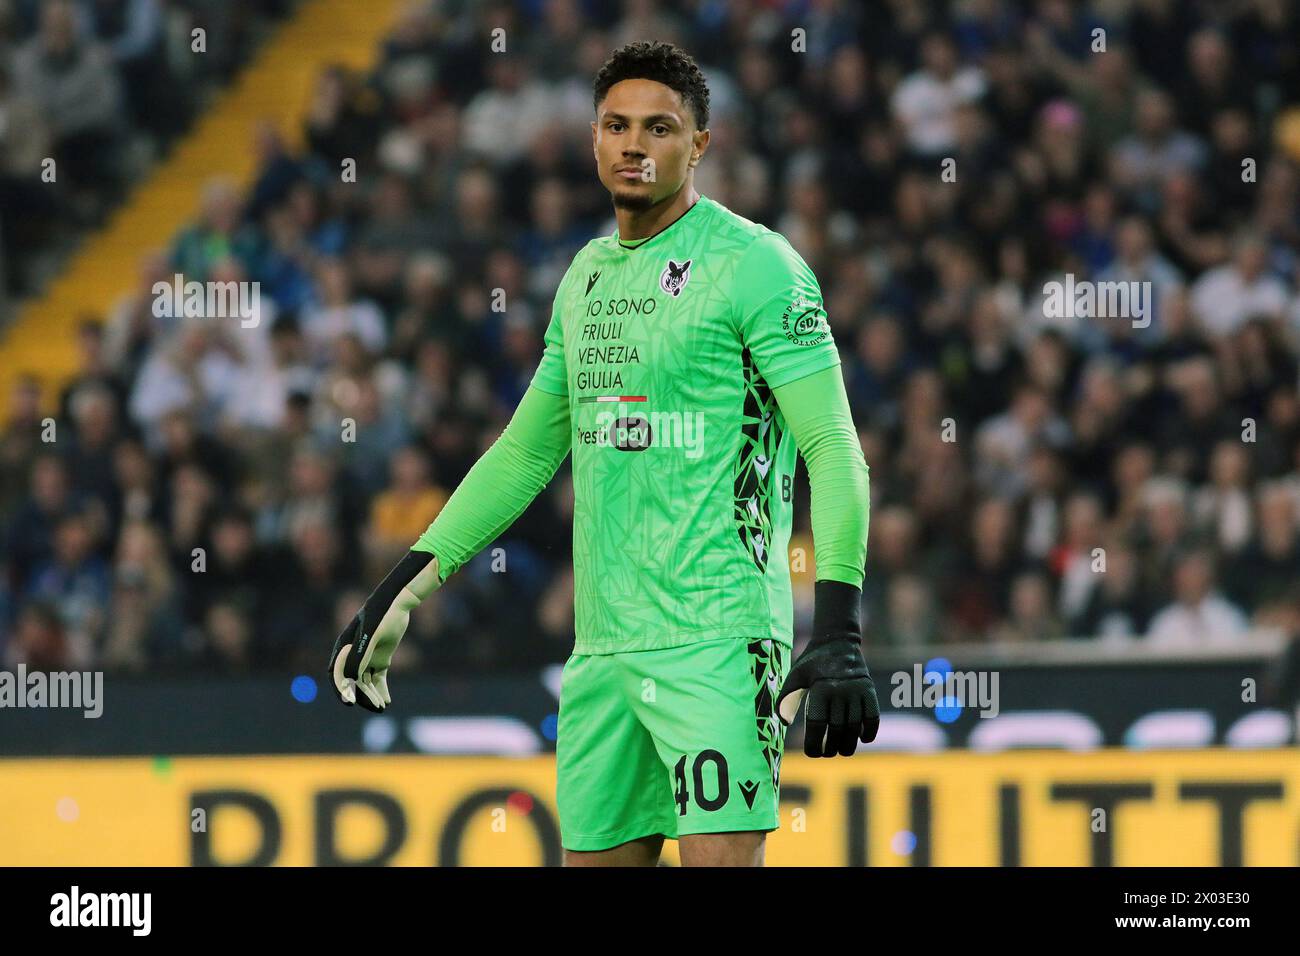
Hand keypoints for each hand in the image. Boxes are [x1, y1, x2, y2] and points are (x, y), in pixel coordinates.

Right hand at [328, 552, 440, 711]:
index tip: (349, 703)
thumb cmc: (381, 616)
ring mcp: (367, 656)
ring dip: (372, 695)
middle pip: (353, 682)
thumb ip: (359, 658)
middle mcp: (352, 654)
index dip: (341, 690)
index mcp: (343, 648)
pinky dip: (381, 689)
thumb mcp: (370, 637)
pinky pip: (377, 678)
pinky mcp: (380, 657)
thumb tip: (349, 683)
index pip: (337, 675)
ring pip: (366, 682)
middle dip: (363, 696)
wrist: (397, 603)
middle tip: (377, 706)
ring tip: (382, 706)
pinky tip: (387, 700)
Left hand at [776, 636, 879, 755]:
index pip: (816, 725)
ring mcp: (856, 691)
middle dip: (830, 748)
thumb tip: (784, 723)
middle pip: (836, 730)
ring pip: (854, 727)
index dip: (813, 744)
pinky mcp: (869, 691)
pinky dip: (869, 732)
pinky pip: (872, 717)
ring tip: (842, 750)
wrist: (837, 641)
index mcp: (819, 689)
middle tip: (827, 753)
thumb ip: (786, 699)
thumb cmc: (812, 663)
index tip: (811, 753)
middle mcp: (839, 691)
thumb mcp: (794, 676)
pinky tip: (862, 739)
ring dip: (848, 744)